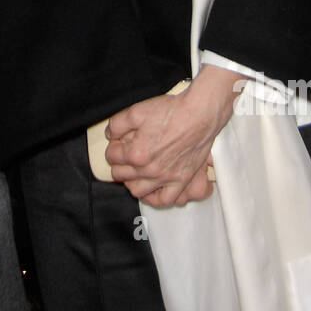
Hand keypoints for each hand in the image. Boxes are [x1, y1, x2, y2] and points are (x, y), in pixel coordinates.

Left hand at [104, 65, 242, 208]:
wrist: (199, 115)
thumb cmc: (171, 112)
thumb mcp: (136, 111)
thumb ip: (117, 124)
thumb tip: (110, 135)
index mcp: (136, 153)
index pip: (111, 156)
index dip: (112, 146)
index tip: (118, 141)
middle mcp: (149, 169)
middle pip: (120, 174)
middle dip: (118, 163)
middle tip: (123, 154)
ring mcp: (165, 178)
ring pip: (137, 190)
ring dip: (130, 181)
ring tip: (133, 171)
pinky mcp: (181, 180)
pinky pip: (164, 199)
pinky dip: (154, 197)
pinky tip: (150, 189)